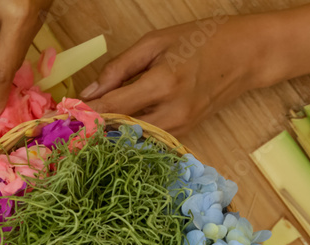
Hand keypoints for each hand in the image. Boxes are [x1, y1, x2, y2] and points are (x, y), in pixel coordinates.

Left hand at [82, 15, 274, 134]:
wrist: (247, 56)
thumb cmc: (202, 40)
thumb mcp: (156, 42)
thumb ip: (120, 68)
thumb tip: (89, 91)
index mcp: (162, 83)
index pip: (112, 107)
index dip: (85, 114)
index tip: (62, 116)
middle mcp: (171, 111)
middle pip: (120, 130)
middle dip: (93, 129)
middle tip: (68, 127)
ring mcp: (180, 126)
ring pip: (133, 139)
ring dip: (109, 135)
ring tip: (87, 129)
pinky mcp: (185, 133)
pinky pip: (148, 139)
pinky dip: (129, 135)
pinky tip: (115, 129)